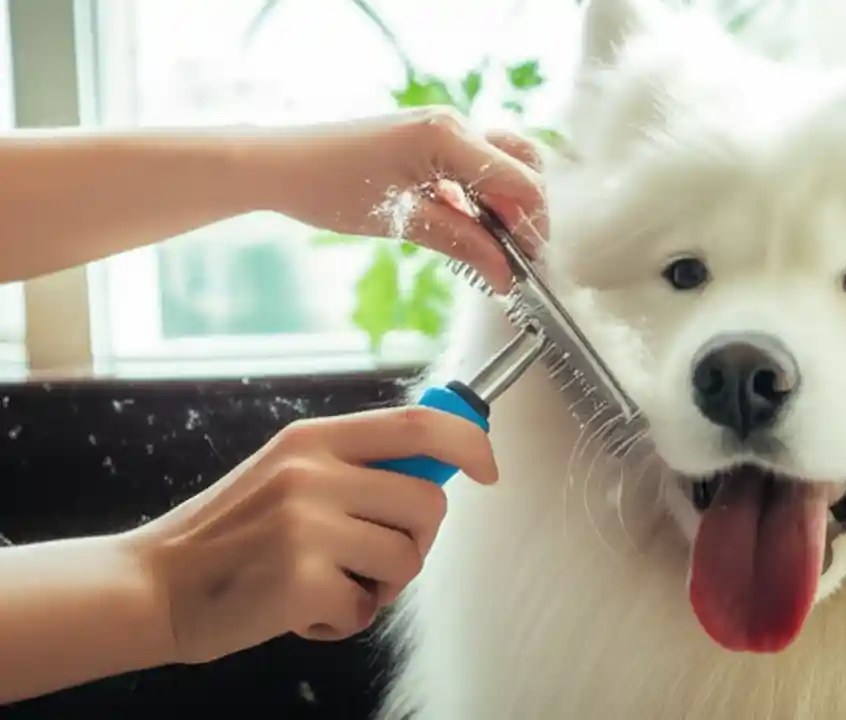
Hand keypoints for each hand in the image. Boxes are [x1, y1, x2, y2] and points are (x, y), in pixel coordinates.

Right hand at [129, 406, 497, 663]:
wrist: (152, 586)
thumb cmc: (227, 536)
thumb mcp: (287, 473)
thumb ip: (353, 467)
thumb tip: (438, 469)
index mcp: (313, 440)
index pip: (418, 424)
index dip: (469, 442)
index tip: (488, 469)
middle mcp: (312, 473)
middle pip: (428, 501)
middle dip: (417, 541)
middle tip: (373, 559)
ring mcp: (307, 524)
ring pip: (408, 558)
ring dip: (380, 585)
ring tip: (330, 583)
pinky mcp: (301, 578)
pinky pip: (366, 607)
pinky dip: (342, 620)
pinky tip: (301, 611)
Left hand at [258, 108, 547, 292]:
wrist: (280, 165)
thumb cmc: (329, 186)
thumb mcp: (403, 223)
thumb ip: (463, 245)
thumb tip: (504, 274)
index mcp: (449, 137)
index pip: (520, 182)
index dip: (531, 227)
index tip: (528, 265)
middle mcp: (453, 124)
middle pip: (522, 166)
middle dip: (526, 213)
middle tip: (516, 256)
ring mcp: (442, 129)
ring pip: (502, 165)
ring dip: (505, 206)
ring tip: (493, 246)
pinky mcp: (430, 140)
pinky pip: (475, 167)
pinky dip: (482, 199)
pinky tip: (470, 229)